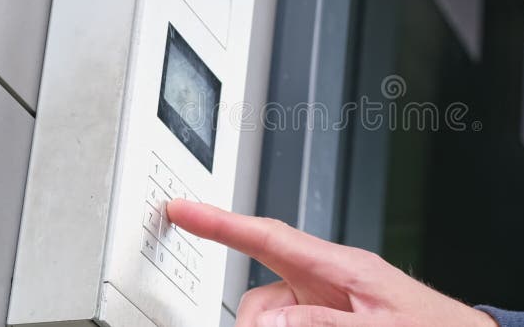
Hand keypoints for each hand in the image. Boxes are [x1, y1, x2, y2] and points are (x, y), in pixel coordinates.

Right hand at [167, 200, 497, 326]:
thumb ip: (322, 322)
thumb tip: (269, 319)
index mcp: (341, 266)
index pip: (269, 235)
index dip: (221, 221)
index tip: (182, 209)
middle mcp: (329, 277)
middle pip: (262, 290)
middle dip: (254, 321)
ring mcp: (329, 298)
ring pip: (272, 313)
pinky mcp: (331, 315)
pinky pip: (290, 320)